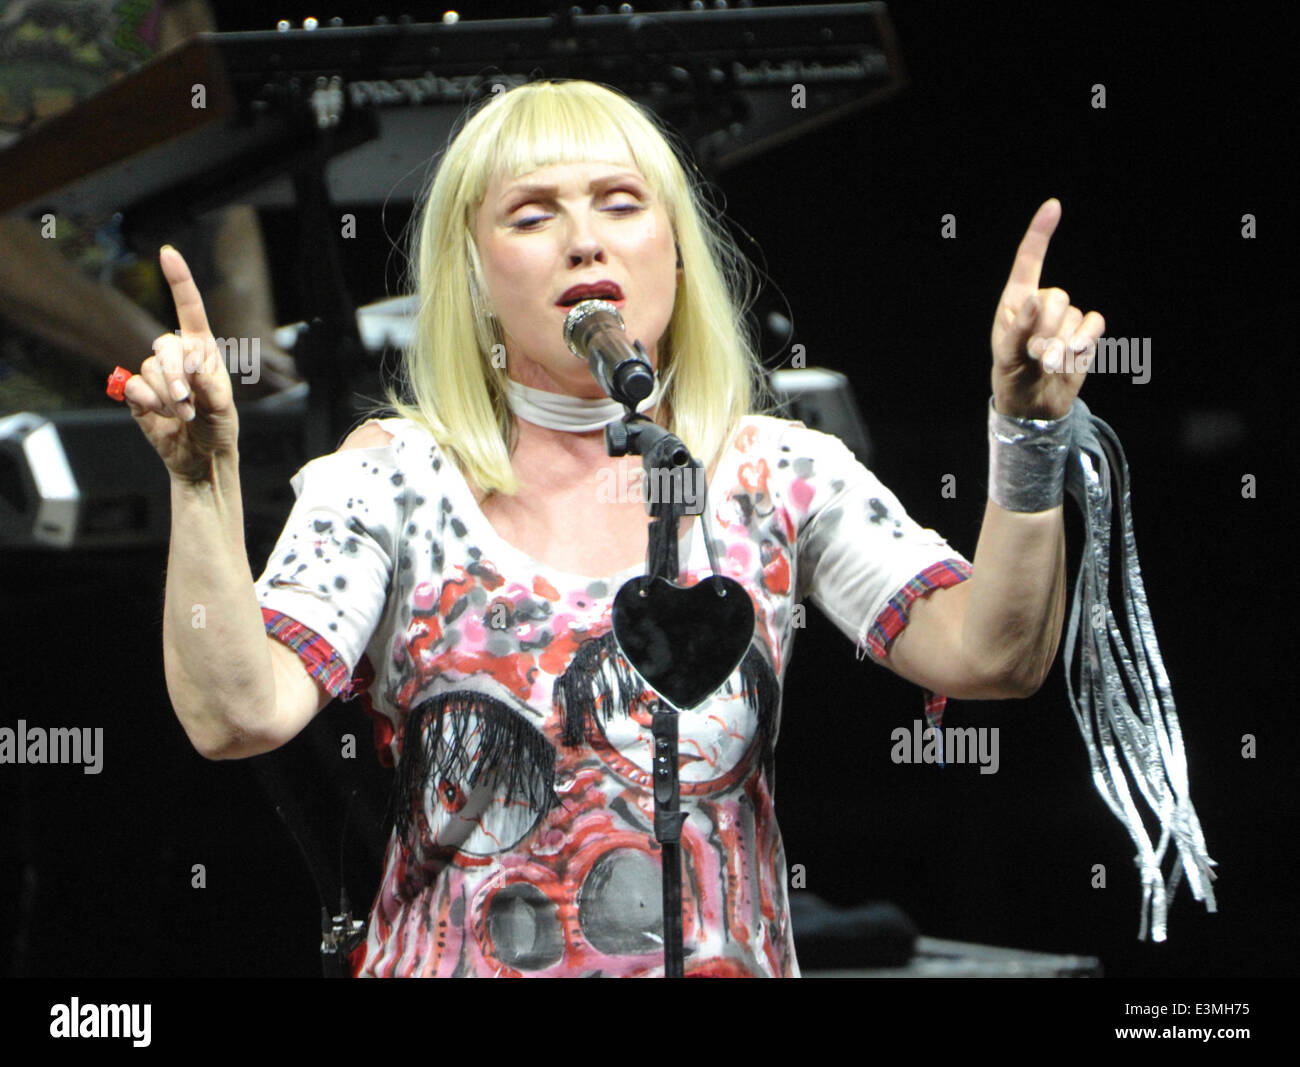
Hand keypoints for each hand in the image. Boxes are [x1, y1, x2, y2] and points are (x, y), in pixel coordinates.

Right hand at [123, 246, 237, 481]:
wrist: (201, 457)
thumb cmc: (219, 427)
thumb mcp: (223, 407)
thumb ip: (210, 385)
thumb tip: (193, 363)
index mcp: (202, 350)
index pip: (189, 309)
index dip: (179, 281)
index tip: (168, 253)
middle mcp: (177, 356)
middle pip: (164, 346)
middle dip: (175, 376)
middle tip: (189, 403)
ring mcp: (155, 373)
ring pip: (149, 370)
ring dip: (169, 398)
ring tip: (185, 415)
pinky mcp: (138, 393)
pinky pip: (134, 388)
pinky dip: (151, 405)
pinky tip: (163, 417)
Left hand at [990, 199, 1105, 419]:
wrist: (1034, 403)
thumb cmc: (1011, 375)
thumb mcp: (1006, 355)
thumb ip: (1018, 328)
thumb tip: (1034, 300)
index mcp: (1017, 300)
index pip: (1030, 260)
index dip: (1041, 233)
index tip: (1054, 206)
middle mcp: (1043, 302)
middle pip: (1057, 296)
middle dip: (1047, 329)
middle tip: (1034, 353)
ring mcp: (1066, 316)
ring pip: (1074, 316)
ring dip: (1062, 344)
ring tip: (1046, 363)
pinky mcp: (1085, 332)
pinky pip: (1094, 324)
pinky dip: (1085, 341)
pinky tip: (1072, 356)